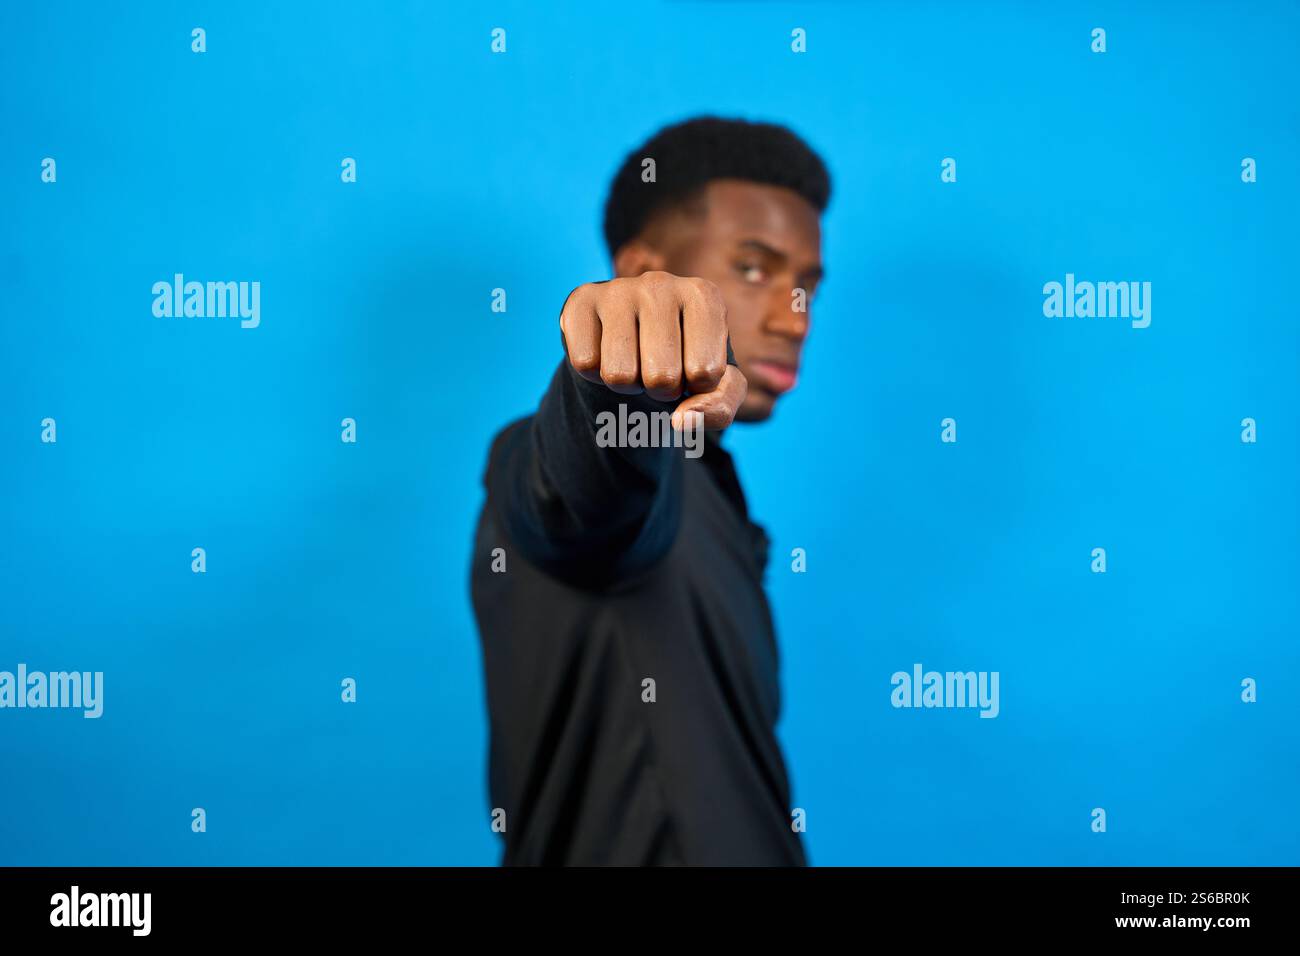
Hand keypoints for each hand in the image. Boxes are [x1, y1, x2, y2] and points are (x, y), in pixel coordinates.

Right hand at [559, 271, 747, 430]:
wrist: (635, 342)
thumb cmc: (683, 361)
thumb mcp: (716, 386)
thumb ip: (719, 408)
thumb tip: (683, 420)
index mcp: (704, 296)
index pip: (704, 372)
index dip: (695, 387)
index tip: (690, 367)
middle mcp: (661, 283)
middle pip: (661, 377)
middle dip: (659, 389)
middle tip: (657, 369)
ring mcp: (617, 288)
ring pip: (619, 375)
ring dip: (626, 385)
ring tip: (633, 362)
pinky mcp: (580, 300)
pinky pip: (585, 363)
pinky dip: (594, 373)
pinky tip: (605, 351)